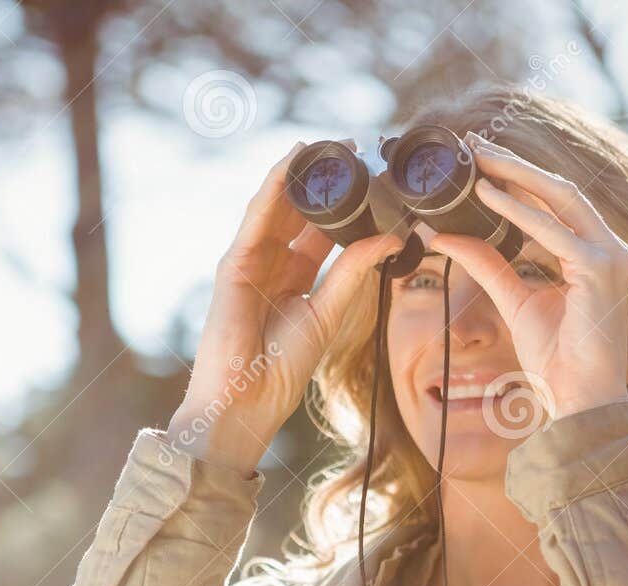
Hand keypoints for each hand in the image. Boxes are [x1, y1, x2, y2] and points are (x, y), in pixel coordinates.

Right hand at [171, 141, 404, 472]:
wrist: (247, 399)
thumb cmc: (282, 367)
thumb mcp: (329, 311)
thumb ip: (354, 271)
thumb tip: (392, 236)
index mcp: (294, 276)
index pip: (321, 229)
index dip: (345, 203)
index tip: (373, 175)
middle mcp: (271, 262)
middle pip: (298, 210)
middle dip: (323, 178)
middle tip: (354, 145)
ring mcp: (250, 260)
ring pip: (277, 205)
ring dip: (300, 172)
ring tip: (328, 143)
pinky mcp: (234, 263)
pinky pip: (257, 217)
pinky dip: (275, 186)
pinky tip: (294, 162)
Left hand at [424, 130, 627, 420]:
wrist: (581, 400)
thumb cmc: (558, 360)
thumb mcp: (515, 302)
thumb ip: (488, 265)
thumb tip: (446, 234)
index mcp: (595, 253)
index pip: (555, 202)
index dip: (519, 176)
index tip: (481, 158)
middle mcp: (609, 248)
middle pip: (559, 189)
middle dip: (515, 163)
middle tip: (474, 142)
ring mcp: (609, 257)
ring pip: (559, 198)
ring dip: (515, 175)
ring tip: (477, 159)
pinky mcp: (600, 271)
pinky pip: (553, 231)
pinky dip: (518, 211)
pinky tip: (488, 196)